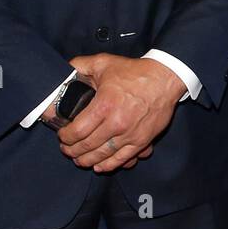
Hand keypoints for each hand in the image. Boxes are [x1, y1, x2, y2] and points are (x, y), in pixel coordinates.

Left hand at [57, 54, 184, 171]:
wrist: (165, 78)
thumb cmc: (135, 72)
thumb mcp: (104, 62)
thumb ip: (80, 65)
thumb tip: (64, 71)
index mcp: (104, 105)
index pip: (77, 131)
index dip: (65, 137)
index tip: (62, 136)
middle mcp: (116, 123)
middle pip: (87, 146)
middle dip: (72, 151)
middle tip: (66, 149)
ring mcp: (130, 134)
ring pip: (102, 156)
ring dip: (87, 160)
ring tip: (79, 159)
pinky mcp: (142, 140)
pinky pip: (122, 159)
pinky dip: (108, 165)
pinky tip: (99, 166)